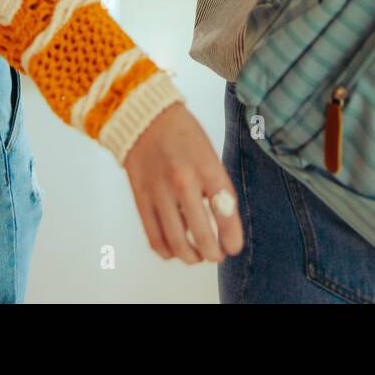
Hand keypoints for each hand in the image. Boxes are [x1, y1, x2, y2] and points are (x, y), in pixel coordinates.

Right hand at [122, 102, 243, 263]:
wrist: (144, 116)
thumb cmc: (183, 134)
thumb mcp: (208, 153)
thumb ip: (216, 187)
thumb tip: (221, 224)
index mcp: (206, 167)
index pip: (225, 212)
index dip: (232, 237)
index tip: (234, 247)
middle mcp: (183, 181)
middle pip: (202, 235)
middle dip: (213, 253)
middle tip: (217, 255)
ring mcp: (159, 192)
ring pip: (176, 242)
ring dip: (190, 257)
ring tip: (197, 257)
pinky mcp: (140, 198)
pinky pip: (154, 237)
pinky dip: (166, 251)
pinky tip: (174, 250)